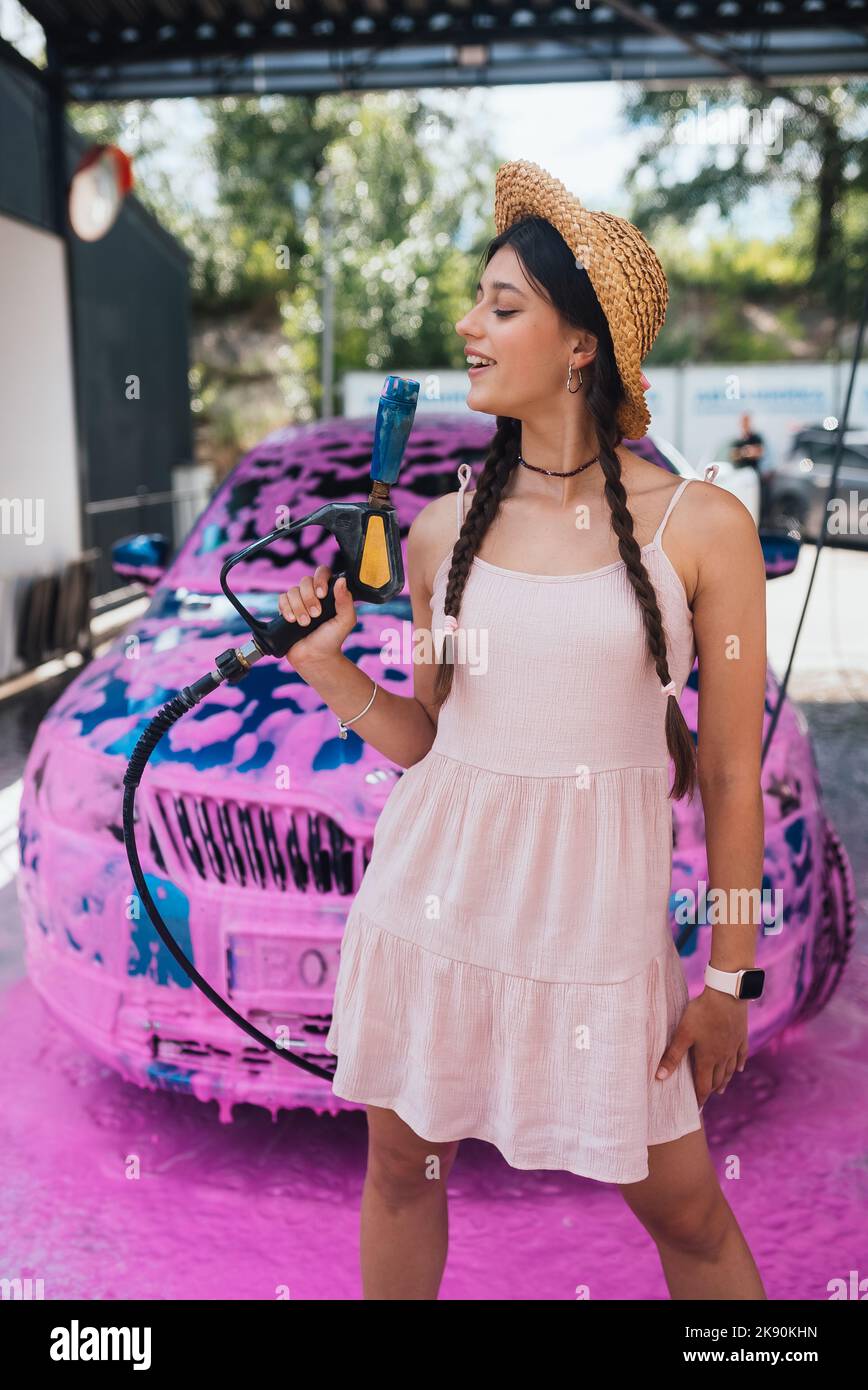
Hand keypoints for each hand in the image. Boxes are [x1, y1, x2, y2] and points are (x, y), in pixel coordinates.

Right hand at [277, 566, 356, 671]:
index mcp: (328, 593)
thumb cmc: (332, 639)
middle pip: (305, 581)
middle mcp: (312, 594)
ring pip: (292, 591)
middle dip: (309, 598)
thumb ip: (345, 600)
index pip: (322, 572)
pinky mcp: (286, 610)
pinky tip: (292, 620)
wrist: (315, 657)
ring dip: (298, 607)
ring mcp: (298, 602)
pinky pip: (281, 599)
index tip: (322, 594)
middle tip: (315, 615)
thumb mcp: (345, 620)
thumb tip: (341, 580)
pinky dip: (286, 609)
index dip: (320, 579)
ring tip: (304, 623)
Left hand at [655, 988, 748, 1107]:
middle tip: (705, 1098)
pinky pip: (741, 1055)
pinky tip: (739, 1069)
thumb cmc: (701, 1014)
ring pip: (730, 1070)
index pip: (703, 1085)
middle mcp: (722, 1057)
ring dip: (724, 1081)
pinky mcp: (741, 1037)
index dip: (699, 1098)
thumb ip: (672, 1056)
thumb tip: (659, 1077)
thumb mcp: (683, 1034)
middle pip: (717, 1079)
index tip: (697, 1109)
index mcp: (707, 1059)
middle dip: (710, 1090)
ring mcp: (733, 1047)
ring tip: (721, 1090)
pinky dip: (739, 1064)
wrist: (727, 996)